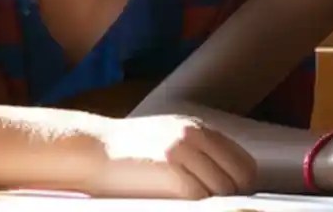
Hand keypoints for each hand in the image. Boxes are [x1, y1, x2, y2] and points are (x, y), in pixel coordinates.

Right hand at [84, 115, 257, 198]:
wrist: (90, 150)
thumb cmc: (124, 150)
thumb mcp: (167, 137)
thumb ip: (196, 150)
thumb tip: (223, 177)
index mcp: (197, 128)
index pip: (242, 160)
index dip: (242, 183)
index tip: (235, 198)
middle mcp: (195, 136)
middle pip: (239, 176)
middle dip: (234, 196)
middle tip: (221, 207)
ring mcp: (184, 153)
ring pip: (222, 189)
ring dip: (215, 203)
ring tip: (199, 206)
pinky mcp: (171, 173)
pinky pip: (200, 198)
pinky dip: (199, 207)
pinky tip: (186, 207)